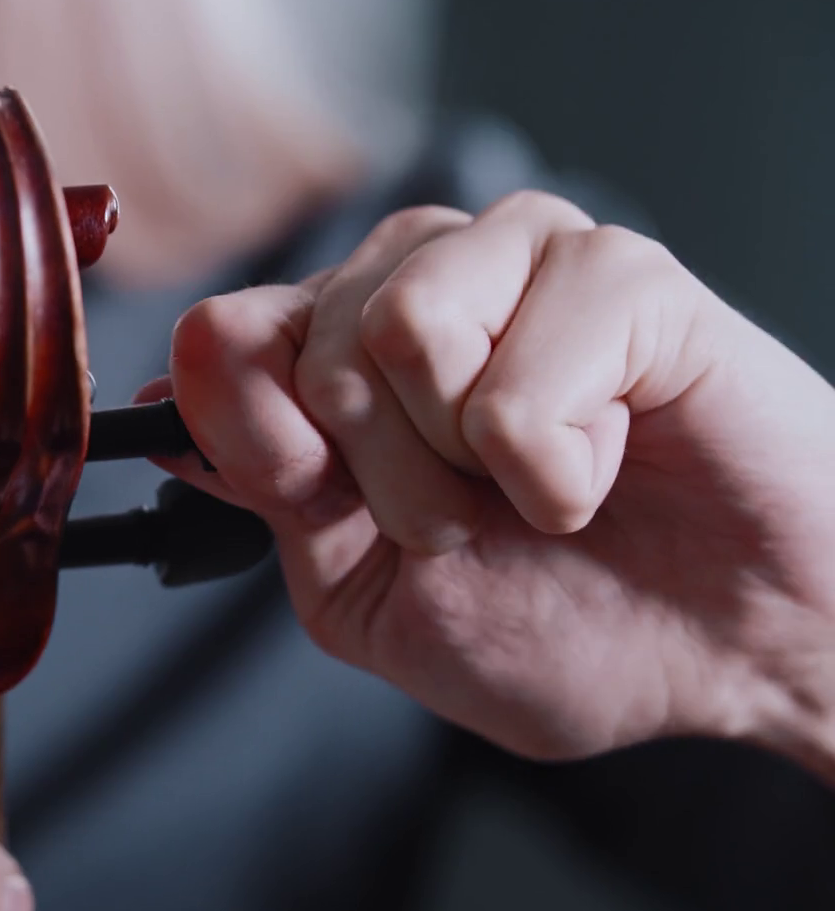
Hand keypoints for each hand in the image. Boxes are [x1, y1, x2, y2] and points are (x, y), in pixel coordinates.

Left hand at [154, 191, 834, 774]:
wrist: (737, 653)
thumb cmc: (567, 620)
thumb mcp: (364, 589)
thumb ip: (264, 481)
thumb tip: (174, 379)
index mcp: (345, 352)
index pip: (223, 338)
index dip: (259, 439)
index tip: (321, 501)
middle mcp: (419, 281)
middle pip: (304, 343)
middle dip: (382, 482)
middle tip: (474, 522)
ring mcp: (521, 257)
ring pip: (394, 331)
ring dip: (461, 467)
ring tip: (541, 491)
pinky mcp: (620, 273)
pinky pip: (512, 376)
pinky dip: (556, 469)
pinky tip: (607, 466)